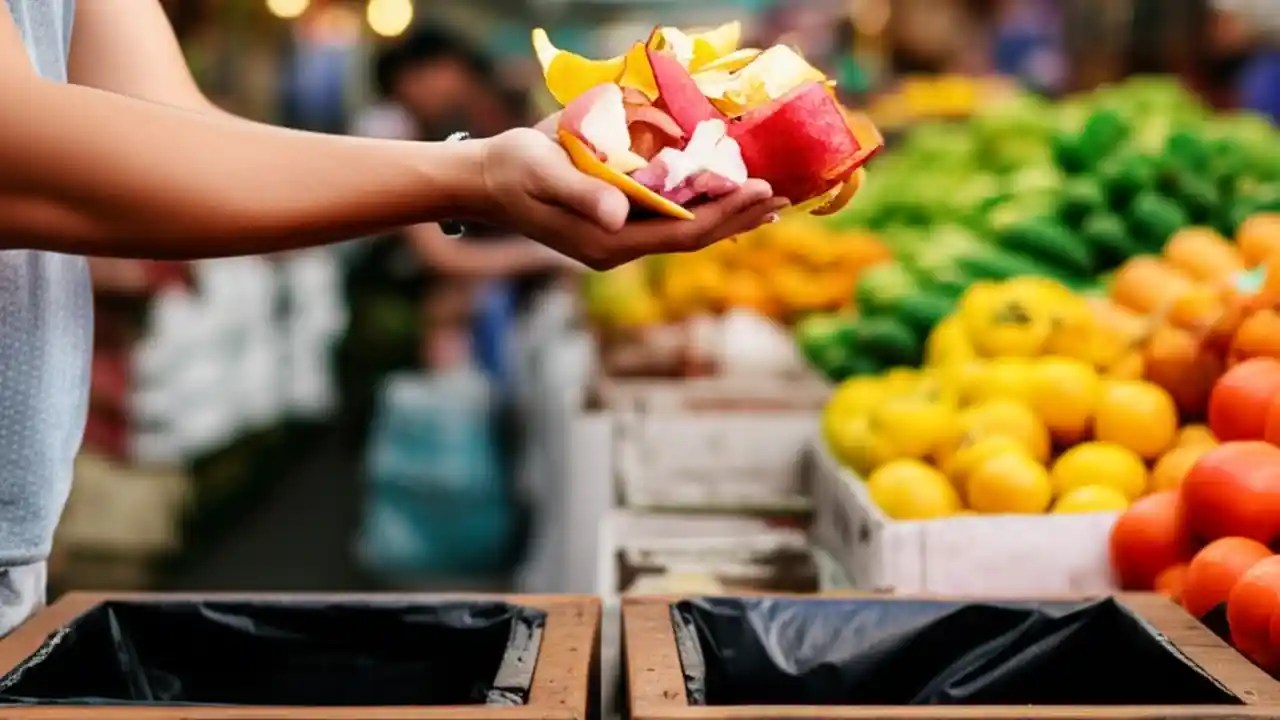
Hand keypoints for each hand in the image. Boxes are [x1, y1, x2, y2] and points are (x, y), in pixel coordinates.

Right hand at [475, 128, 783, 269]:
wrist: (484, 181)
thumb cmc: (512, 172)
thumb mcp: (544, 174)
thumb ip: (583, 194)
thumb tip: (620, 215)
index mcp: (608, 241)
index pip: (682, 234)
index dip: (725, 215)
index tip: (761, 190)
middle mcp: (619, 246)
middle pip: (693, 239)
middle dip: (738, 219)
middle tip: (784, 197)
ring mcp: (618, 238)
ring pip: (684, 232)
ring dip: (727, 216)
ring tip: (767, 202)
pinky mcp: (615, 224)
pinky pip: (669, 222)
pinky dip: (701, 208)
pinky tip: (721, 195)